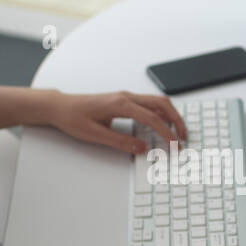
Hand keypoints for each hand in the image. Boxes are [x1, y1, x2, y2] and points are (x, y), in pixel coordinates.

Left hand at [37, 89, 186, 152]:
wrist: (61, 106)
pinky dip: (161, 112)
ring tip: (178, 132)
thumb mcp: (95, 134)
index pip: (152, 118)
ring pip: (157, 101)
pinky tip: (163, 124)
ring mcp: (126, 97)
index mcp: (120, 104)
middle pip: (161, 104)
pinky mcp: (124, 101)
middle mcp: (126, 97)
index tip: (175, 145)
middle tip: (184, 137)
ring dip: (171, 115)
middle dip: (176, 120)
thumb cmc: (73, 117)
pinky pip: (149, 103)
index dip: (167, 133)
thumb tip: (141, 148)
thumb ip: (120, 142)